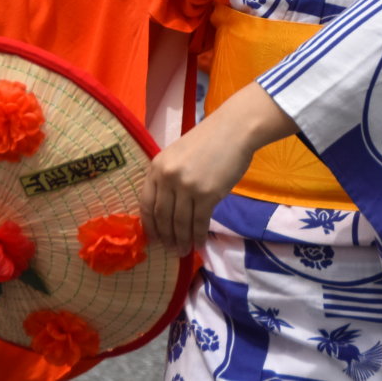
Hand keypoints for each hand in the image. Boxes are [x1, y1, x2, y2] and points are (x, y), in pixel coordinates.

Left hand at [139, 82, 295, 256]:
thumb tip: (167, 208)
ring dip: (182, 240)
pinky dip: (198, 235)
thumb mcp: (178, 155)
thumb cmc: (209, 140)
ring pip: (180, 222)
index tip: (153, 238)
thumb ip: (169, 177)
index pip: (146, 203)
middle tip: (170, 250)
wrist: (235, 129)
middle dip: (166, 237)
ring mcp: (187, 186)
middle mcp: (168, 177)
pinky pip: (199, 221)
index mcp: (157, 166)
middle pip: (162, 216)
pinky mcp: (207, 194)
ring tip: (184, 251)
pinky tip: (199, 244)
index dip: (150, 225)